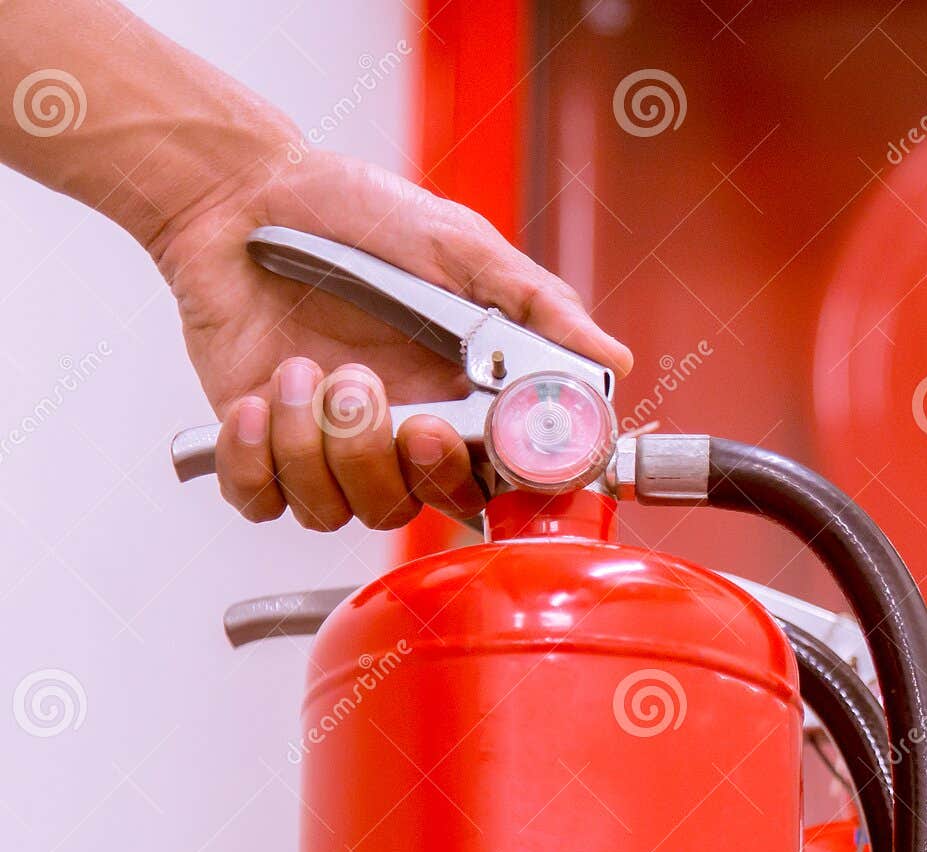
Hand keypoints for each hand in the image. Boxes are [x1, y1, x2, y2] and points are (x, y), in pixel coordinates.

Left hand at [152, 148, 632, 529]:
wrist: (241, 194)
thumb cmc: (352, 211)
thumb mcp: (461, 246)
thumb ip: (537, 306)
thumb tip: (613, 361)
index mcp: (458, 398)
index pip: (491, 479)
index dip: (478, 477)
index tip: (456, 433)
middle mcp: (399, 431)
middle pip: (412, 507)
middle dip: (385, 458)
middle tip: (364, 387)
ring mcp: (330, 445)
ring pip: (337, 510)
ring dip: (314, 445)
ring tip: (302, 369)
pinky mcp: (261, 446)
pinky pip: (262, 500)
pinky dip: (255, 459)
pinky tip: (260, 398)